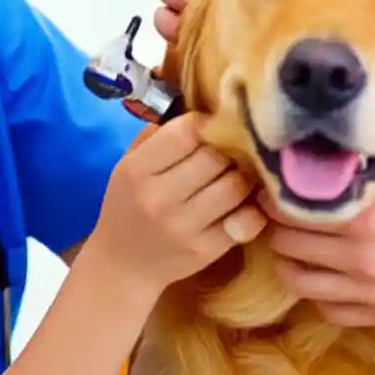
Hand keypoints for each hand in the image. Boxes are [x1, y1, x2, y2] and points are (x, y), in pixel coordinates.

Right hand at [87, 113, 266, 296]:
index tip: (209, 130)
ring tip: (236, 176)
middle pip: (215, 157)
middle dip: (227, 151)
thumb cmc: (128, 205)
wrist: (122, 265)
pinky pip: (247, 220)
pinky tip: (245, 205)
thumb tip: (201, 109)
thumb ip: (158, 136)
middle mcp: (158, 198)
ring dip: (243, 177)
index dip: (205, 125)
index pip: (186, 132)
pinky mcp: (207, 250)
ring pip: (235, 186)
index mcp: (136, 171)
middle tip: (229, 153)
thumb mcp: (127, 165)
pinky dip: (253, 209)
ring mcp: (184, 227)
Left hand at [262, 168, 374, 325]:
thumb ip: (358, 178)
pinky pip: (327, 310)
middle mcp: (359, 254)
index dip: (272, 201)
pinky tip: (324, 279)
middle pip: (285, 244)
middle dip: (277, 230)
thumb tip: (315, 166)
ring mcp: (368, 288)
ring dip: (288, 264)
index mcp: (363, 214)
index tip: (271, 196)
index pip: (288, 209)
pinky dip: (318, 295)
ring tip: (292, 252)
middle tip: (279, 222)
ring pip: (298, 281)